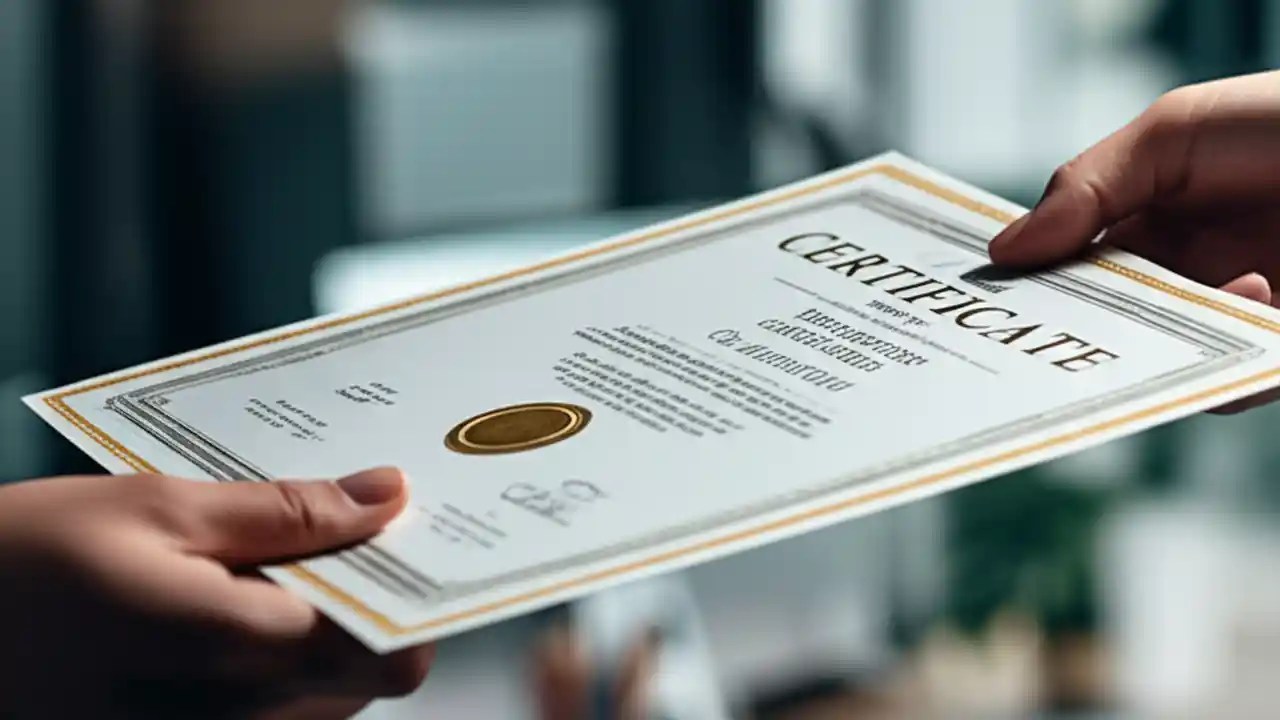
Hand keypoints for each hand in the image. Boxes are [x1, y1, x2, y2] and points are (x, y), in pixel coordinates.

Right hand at [0, 468, 433, 718]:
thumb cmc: (26, 559)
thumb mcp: (157, 507)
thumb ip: (286, 512)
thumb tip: (389, 495)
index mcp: (230, 654)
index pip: (385, 655)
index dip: (416, 600)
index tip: (421, 544)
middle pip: (359, 686)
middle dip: (372, 613)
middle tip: (355, 537)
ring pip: (315, 707)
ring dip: (324, 642)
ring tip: (286, 565)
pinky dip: (275, 669)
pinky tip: (243, 606)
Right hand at [989, 70, 1279, 410]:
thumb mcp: (1173, 132)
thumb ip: (1085, 187)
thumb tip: (1002, 251)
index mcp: (1144, 223)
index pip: (1064, 266)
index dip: (1022, 283)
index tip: (977, 300)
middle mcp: (1179, 277)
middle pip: (1101, 326)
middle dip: (1072, 333)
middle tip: (1036, 340)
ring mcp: (1230, 318)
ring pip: (1163, 363)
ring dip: (1169, 339)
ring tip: (1231, 281)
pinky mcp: (1273, 354)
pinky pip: (1231, 386)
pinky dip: (1232, 363)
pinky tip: (1264, 293)